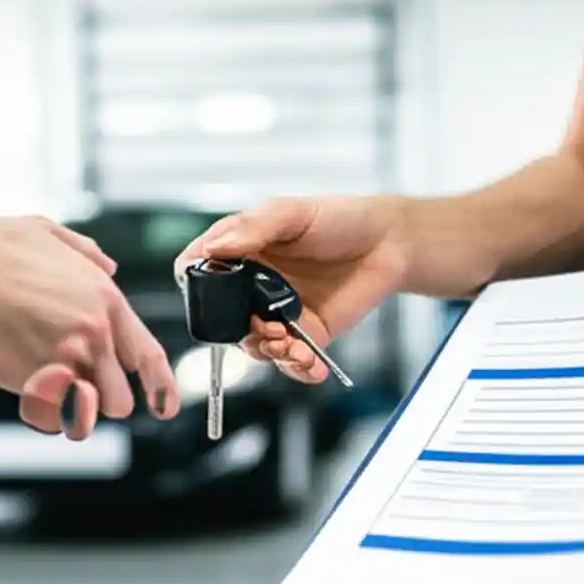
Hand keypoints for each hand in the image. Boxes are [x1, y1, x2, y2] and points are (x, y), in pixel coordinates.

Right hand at [0, 216, 178, 439]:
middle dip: (98, 396)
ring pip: (89, 412)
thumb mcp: (43, 231)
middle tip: (67, 381)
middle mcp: (95, 333)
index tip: (162, 405)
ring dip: (69, 407)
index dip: (159, 384)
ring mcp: (67, 361)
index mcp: (104, 299)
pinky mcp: (35, 384)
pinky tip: (21, 389)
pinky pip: (53, 418)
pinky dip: (40, 413)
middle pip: (120, 396)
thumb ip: (83, 252)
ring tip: (42, 384)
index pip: (148, 355)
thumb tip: (108, 266)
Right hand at [174, 196, 409, 382]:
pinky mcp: (307, 334)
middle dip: (241, 331)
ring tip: (292, 345)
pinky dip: (298, 370)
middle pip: (223, 321)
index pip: (198, 272)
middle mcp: (253, 286)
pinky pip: (292, 362)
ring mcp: (278, 313)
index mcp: (241, 252)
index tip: (211, 295)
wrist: (388, 242)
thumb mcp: (292, 213)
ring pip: (256, 345)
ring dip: (269, 352)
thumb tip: (214, 248)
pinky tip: (310, 365)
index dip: (195, 286)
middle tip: (268, 327)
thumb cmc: (339, 218)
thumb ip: (252, 228)